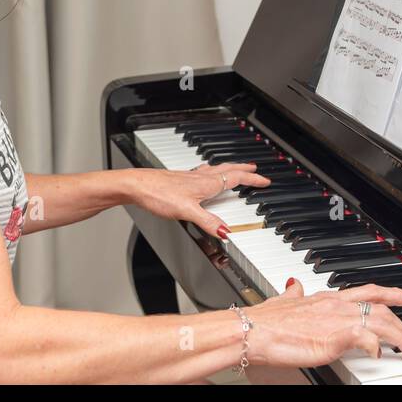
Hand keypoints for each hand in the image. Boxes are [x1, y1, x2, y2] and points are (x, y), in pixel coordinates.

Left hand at [127, 165, 269, 238]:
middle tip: (255, 169)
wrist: (136, 186)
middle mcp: (200, 177)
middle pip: (228, 170)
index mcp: (206, 184)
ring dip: (229, 169)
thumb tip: (227, 233)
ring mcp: (189, 177)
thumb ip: (208, 222)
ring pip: (215, 169)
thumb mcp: (187, 212)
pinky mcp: (179, 179)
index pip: (235, 179)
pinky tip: (204, 175)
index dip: (251, 180)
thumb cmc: (158, 194)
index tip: (264, 180)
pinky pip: (202, 172)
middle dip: (243, 170)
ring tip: (236, 169)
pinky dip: (211, 172)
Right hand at [246, 280, 401, 366]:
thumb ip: (294, 294)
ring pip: (380, 323)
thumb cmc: (264, 320)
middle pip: (381, 308)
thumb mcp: (284, 299)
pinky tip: (378, 354)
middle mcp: (336, 305)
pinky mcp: (334, 337)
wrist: (252, 330)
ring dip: (399, 337)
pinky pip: (365, 338)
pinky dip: (376, 346)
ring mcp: (337, 320)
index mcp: (327, 298)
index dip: (392, 293)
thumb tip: (294, 286)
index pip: (368, 291)